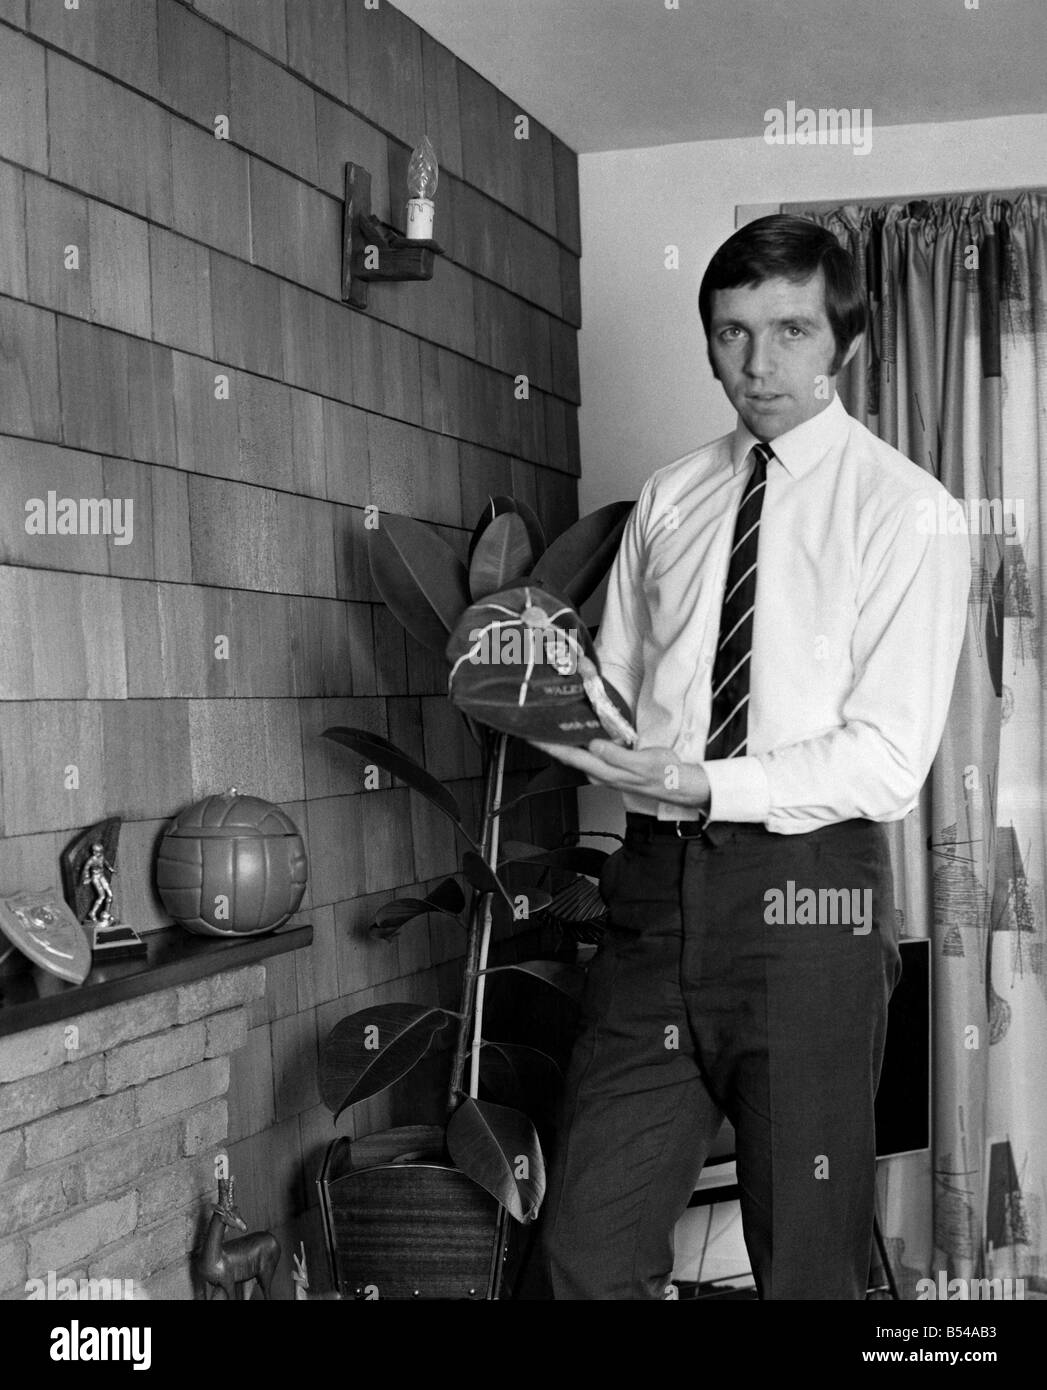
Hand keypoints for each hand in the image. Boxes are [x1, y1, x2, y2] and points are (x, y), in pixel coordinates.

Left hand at [530, 739, 710, 809]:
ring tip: (546, 727)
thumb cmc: (662, 774)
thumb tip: (595, 745)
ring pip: (575, 755)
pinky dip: (575, 744)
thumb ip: (617, 756)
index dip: (548, 746)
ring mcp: (603, 771)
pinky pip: (585, 754)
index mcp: (604, 771)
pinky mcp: (609, 768)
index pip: (569, 756)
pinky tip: (573, 735)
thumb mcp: (643, 763)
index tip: (530, 736)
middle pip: (566, 755)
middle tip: (531, 726)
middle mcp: (598, 772)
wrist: (677, 786)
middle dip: (547, 743)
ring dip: (559, 743)